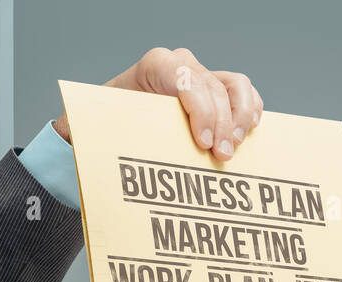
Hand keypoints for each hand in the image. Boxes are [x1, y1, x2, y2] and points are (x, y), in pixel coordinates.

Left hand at [53, 47, 263, 160]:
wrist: (113, 120)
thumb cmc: (109, 122)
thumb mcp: (101, 122)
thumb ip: (106, 126)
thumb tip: (92, 143)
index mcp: (154, 66)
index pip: (186, 79)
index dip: (201, 110)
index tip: (202, 143)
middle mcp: (181, 65)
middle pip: (214, 88)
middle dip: (222, 124)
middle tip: (222, 156)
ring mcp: (202, 75)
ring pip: (235, 85)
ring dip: (240, 116)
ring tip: (234, 147)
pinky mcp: (215, 90)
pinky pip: (242, 92)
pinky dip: (249, 109)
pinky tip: (248, 132)